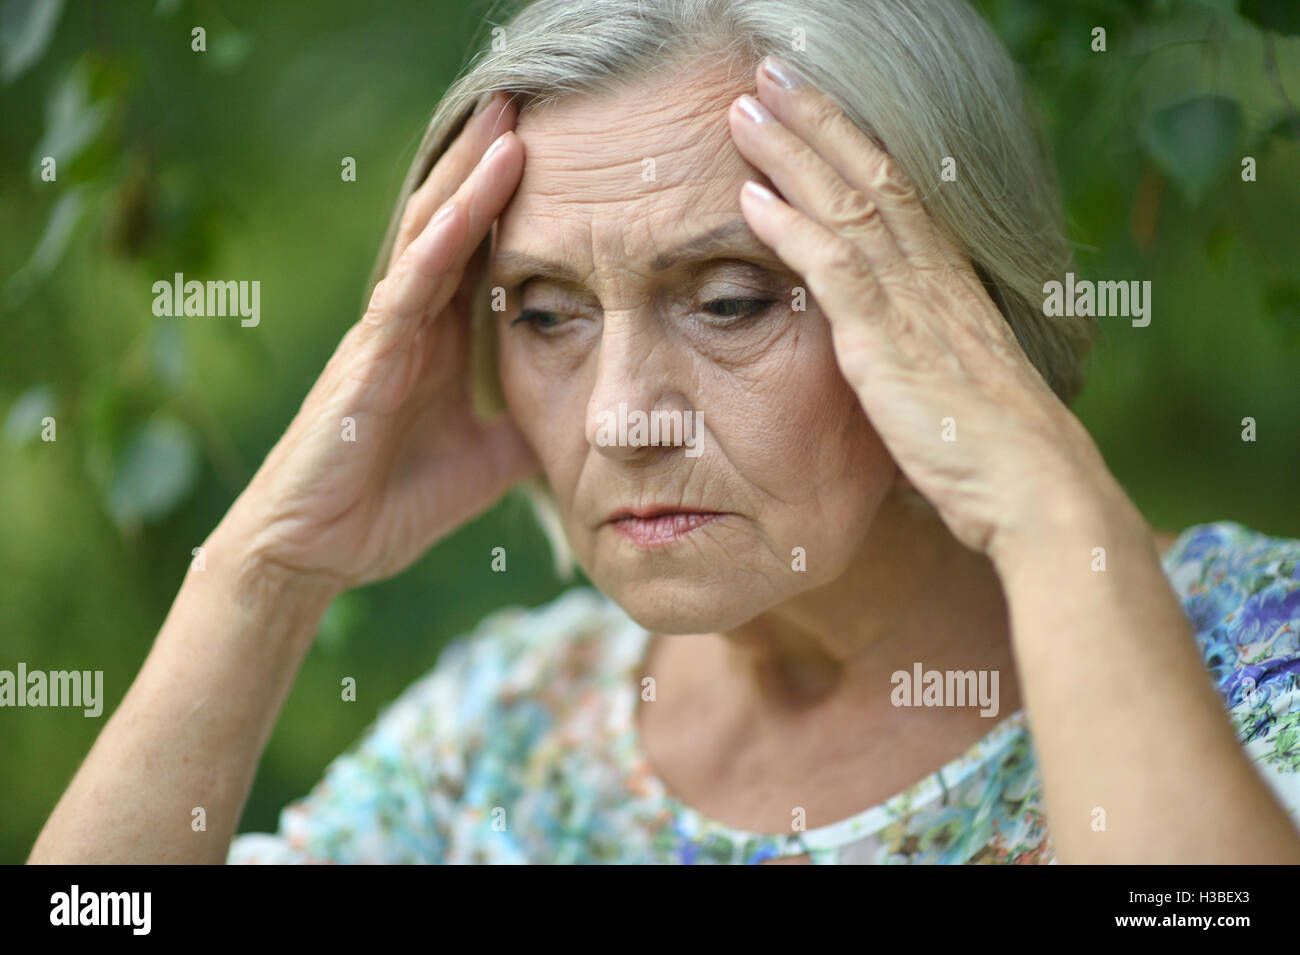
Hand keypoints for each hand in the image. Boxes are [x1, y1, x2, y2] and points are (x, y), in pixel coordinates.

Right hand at [226, 93, 537, 589]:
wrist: (317, 553)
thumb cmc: (387, 503)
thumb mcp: (485, 464)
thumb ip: (526, 429)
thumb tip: (583, 419)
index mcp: (439, 343)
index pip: (481, 256)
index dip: (514, 205)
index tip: (561, 157)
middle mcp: (412, 325)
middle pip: (455, 225)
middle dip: (489, 164)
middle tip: (527, 102)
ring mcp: (386, 336)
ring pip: (430, 239)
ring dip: (470, 180)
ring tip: (507, 122)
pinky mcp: (365, 360)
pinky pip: (407, 291)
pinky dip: (439, 245)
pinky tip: (471, 204)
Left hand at [729, 57, 1121, 558]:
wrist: (1034, 491)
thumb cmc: (996, 454)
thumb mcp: (956, 387)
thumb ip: (921, 353)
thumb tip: (890, 352)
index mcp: (950, 284)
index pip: (897, 190)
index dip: (852, 142)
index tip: (812, 106)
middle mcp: (934, 278)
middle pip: (870, 176)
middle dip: (817, 119)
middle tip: (769, 73)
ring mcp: (913, 305)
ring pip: (848, 205)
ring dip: (792, 153)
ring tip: (745, 108)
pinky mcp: (889, 344)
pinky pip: (835, 269)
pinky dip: (791, 230)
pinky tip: (749, 200)